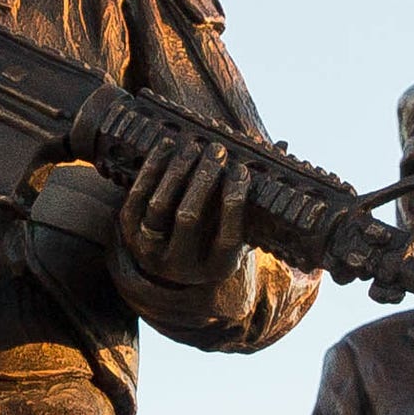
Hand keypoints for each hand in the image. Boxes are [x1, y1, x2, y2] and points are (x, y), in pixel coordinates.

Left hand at [115, 138, 255, 289]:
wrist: (173, 258)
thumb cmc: (219, 231)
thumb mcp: (243, 222)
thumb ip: (261, 190)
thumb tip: (284, 145)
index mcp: (217, 269)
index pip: (227, 237)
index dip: (234, 202)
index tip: (241, 170)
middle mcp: (182, 267)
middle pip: (188, 219)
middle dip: (204, 180)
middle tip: (217, 150)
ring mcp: (152, 251)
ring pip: (160, 208)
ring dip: (177, 171)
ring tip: (194, 146)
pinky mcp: (129, 233)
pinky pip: (137, 197)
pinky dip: (152, 169)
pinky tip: (167, 146)